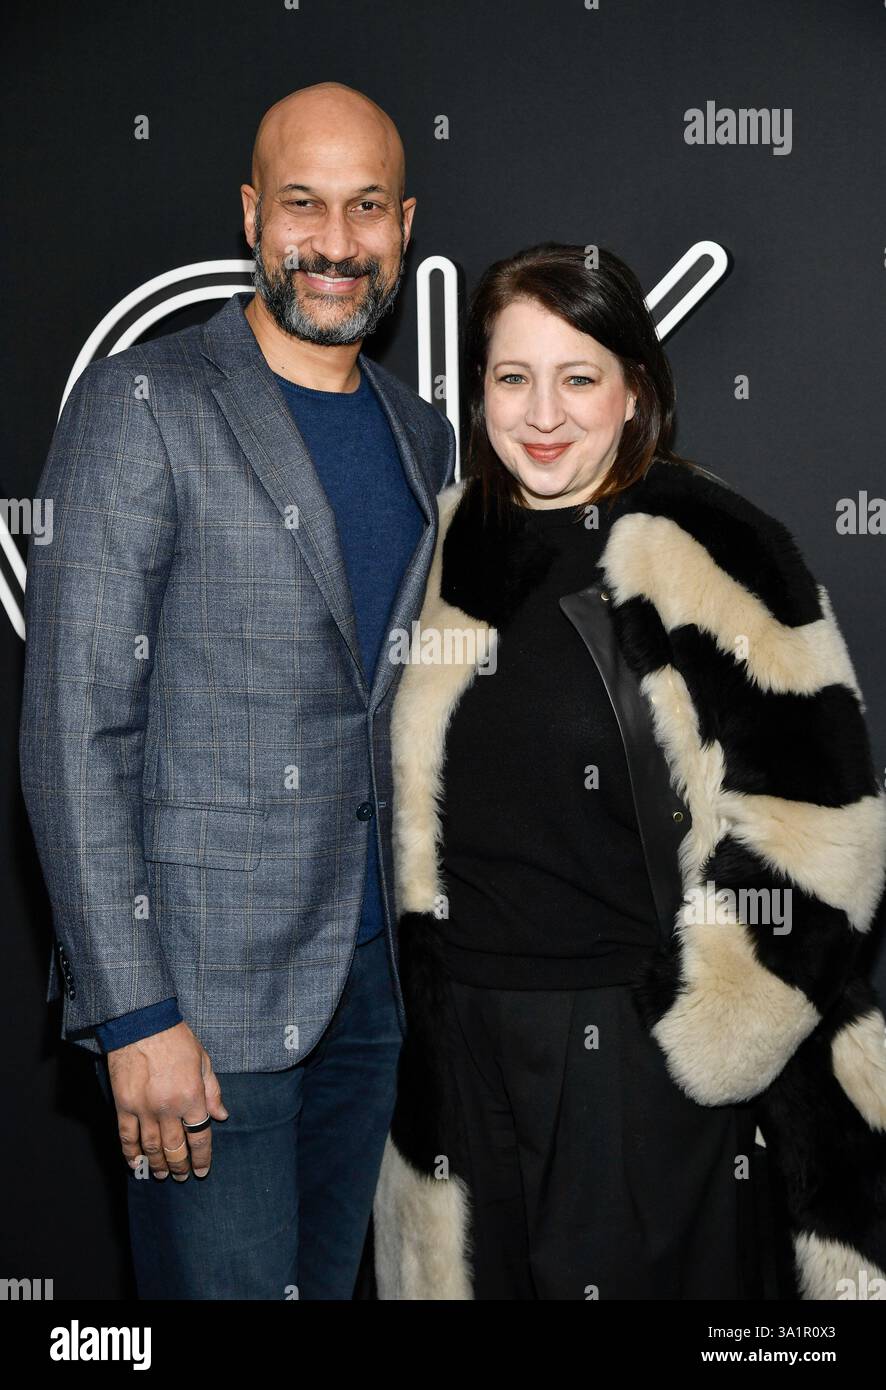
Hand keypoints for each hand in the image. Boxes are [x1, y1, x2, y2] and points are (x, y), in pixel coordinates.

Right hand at [106, 1021, 228, 1179]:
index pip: (200, 1136)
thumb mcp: (203, 1061)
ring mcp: (143, 1108)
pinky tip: (136, 1164)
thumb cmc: (176, 1039)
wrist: (142, 1024)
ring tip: (162, 1175)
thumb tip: (221, 1116)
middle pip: (175, 1147)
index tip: (201, 1170)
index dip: (201, 1158)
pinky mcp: (123, 1105)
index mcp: (191, 1097)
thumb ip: (213, 1091)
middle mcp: (168, 1108)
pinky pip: (127, 1137)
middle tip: (182, 1177)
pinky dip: (131, 1153)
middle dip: (180, 1166)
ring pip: (151, 1148)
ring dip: (158, 1165)